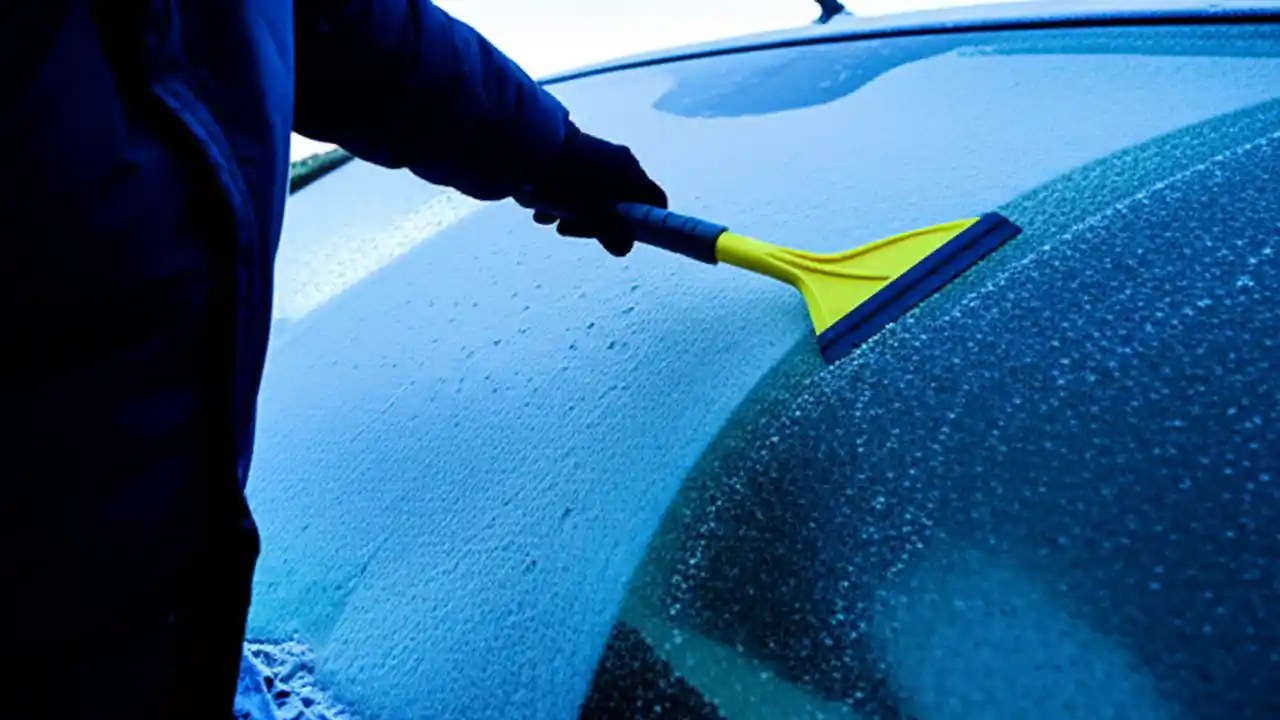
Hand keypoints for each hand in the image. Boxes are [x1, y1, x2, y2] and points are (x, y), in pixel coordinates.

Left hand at [517, 125, 667, 256]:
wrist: (527, 144)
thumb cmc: (567, 183)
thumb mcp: (592, 214)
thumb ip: (612, 234)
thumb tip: (623, 249)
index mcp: (630, 172)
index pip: (654, 202)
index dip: (644, 225)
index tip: (623, 238)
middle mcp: (617, 162)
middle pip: (619, 204)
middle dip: (594, 222)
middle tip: (569, 229)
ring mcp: (594, 157)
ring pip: (592, 196)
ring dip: (571, 213)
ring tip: (548, 217)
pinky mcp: (571, 154)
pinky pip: (574, 184)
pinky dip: (560, 199)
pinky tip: (540, 207)